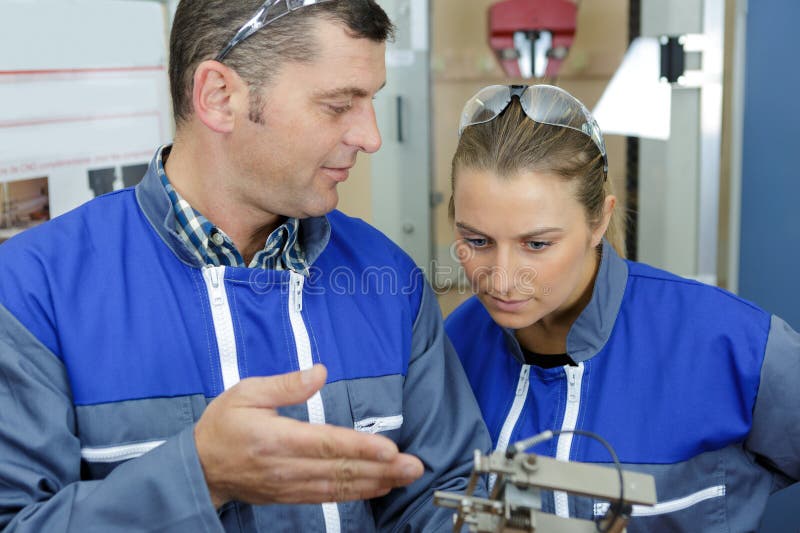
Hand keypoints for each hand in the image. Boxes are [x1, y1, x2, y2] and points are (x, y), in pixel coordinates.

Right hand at [194, 364, 423, 507]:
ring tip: (405, 477)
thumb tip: (319, 372)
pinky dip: (356, 493)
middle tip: (414, 467)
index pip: (326, 443)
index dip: (360, 447)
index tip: (389, 449)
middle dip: (381, 469)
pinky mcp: (291, 496)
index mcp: (276, 438)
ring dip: (376, 482)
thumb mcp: (246, 392)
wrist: (199, 468)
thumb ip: (285, 384)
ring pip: (340, 486)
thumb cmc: (223, 425)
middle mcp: (287, 467)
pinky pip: (329, 496)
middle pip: (341, 469)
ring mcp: (290, 486)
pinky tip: (378, 487)